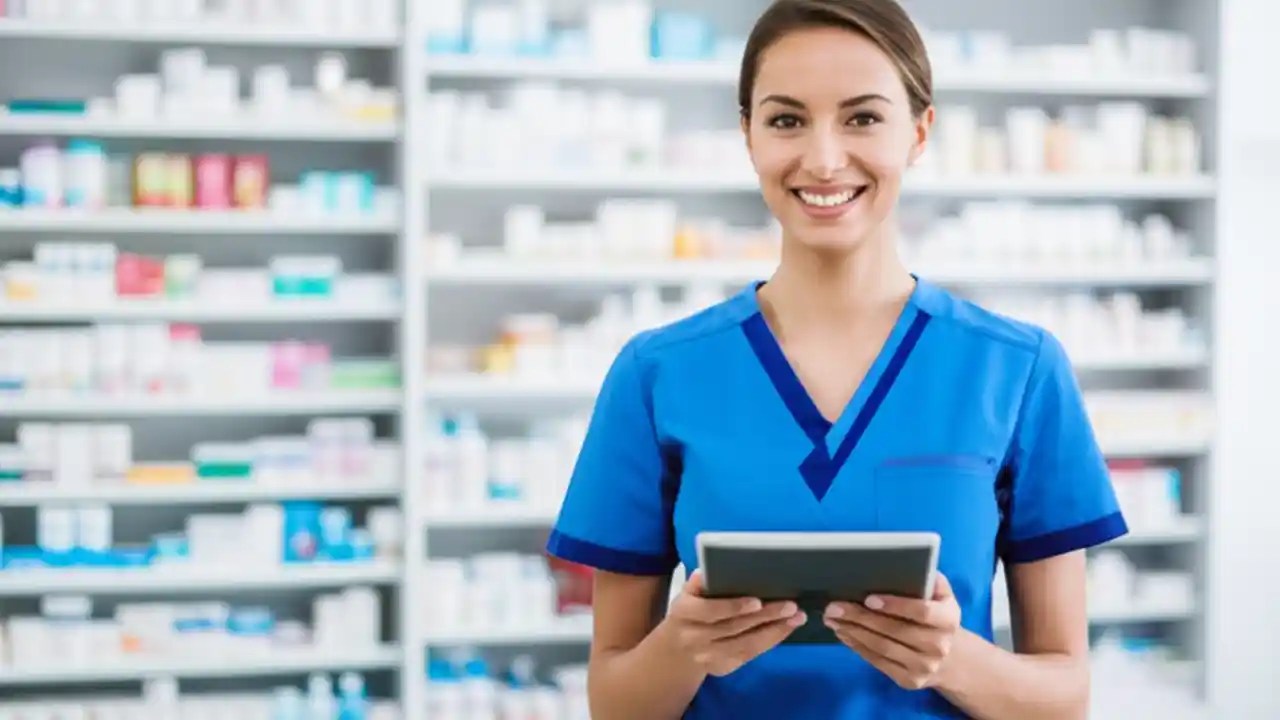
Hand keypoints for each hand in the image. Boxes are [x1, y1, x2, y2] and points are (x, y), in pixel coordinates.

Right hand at [662, 569, 805, 676]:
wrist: (677, 649)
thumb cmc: (690, 613)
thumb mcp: (688, 594)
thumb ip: (698, 582)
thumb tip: (707, 571)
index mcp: (684, 613)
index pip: (709, 610)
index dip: (733, 606)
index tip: (757, 601)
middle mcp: (694, 637)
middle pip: (734, 627)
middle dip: (765, 616)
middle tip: (790, 605)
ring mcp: (708, 656)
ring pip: (745, 644)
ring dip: (774, 630)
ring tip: (796, 617)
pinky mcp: (722, 668)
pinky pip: (750, 654)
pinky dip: (770, 641)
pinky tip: (786, 629)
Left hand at [823, 573, 961, 689]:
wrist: (949, 658)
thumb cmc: (936, 615)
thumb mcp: (941, 595)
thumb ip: (927, 579)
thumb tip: (907, 563)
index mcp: (949, 619)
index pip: (922, 611)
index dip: (896, 605)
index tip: (869, 598)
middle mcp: (939, 646)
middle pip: (895, 631)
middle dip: (861, 617)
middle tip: (834, 606)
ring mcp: (925, 667)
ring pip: (882, 647)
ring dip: (853, 631)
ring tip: (833, 618)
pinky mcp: (910, 681)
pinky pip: (878, 662)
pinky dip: (857, 646)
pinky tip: (843, 633)